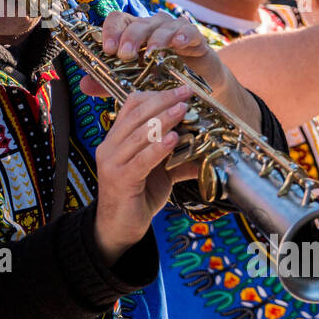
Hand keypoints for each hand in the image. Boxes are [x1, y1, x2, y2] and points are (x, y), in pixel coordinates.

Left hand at [83, 10, 222, 95]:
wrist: (196, 88)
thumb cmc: (161, 80)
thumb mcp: (133, 84)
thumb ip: (109, 83)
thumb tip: (83, 85)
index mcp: (133, 34)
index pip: (118, 20)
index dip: (111, 30)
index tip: (107, 49)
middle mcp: (151, 27)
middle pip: (137, 23)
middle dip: (129, 37)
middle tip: (125, 55)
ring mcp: (174, 30)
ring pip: (161, 25)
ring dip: (155, 38)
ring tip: (152, 53)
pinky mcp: (195, 38)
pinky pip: (189, 30)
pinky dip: (183, 35)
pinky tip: (178, 44)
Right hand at [92, 85, 193, 263]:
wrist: (119, 228)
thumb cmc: (137, 196)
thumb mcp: (161, 173)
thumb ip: (179, 159)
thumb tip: (208, 153)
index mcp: (116, 139)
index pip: (131, 106)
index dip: (155, 95)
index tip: (180, 90)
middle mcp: (110, 147)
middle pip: (136, 115)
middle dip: (163, 101)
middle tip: (186, 93)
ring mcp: (113, 163)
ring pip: (139, 134)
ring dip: (163, 120)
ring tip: (183, 109)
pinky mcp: (121, 180)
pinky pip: (141, 160)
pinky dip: (158, 148)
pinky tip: (174, 139)